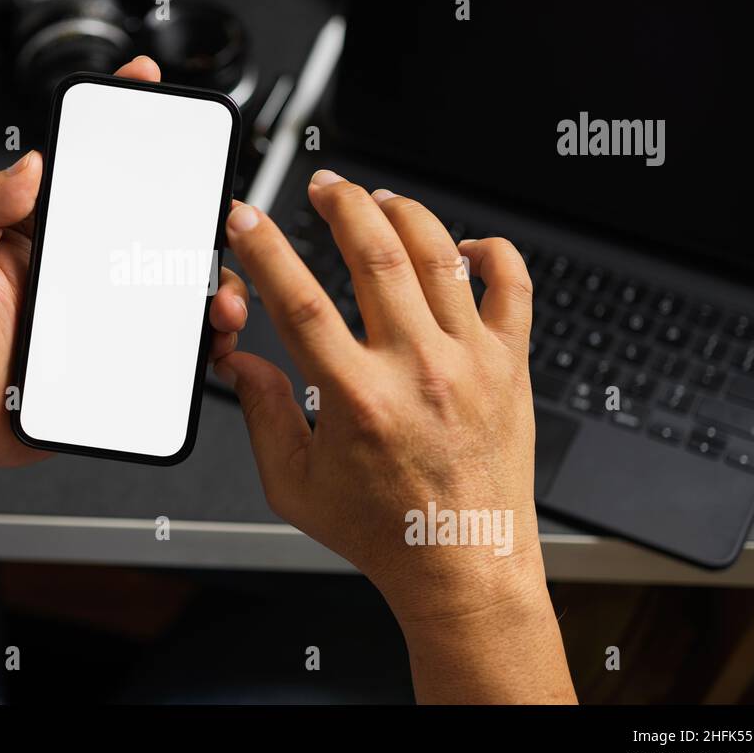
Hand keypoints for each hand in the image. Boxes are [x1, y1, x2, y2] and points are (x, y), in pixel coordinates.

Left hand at [0, 56, 250, 505]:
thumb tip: (26, 165)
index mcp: (39, 228)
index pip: (81, 163)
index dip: (115, 120)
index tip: (142, 82)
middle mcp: (79, 261)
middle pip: (149, 219)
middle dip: (193, 208)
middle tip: (215, 212)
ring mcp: (104, 308)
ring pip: (174, 281)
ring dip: (211, 281)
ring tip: (218, 297)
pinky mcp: (119, 355)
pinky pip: (171, 342)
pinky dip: (201, 339)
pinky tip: (212, 340)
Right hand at [217, 170, 571, 700]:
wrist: (465, 566)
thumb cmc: (387, 532)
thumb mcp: (295, 485)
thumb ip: (261, 414)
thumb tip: (240, 362)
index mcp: (358, 398)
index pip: (299, 301)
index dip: (265, 251)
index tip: (247, 221)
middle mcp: (418, 370)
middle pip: (376, 254)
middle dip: (341, 204)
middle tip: (323, 187)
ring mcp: (471, 362)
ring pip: (440, 255)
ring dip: (403, 213)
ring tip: (377, 199)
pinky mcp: (511, 366)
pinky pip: (513, 286)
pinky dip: (492, 252)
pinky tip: (464, 244)